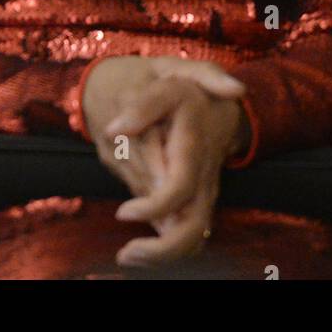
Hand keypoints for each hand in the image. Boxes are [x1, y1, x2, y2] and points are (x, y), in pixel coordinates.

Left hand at [82, 56, 249, 267]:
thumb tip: (116, 128)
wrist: (216, 99)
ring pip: (194, 240)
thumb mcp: (168, 75)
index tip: (123, 213)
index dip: (153, 207)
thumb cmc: (185, 87)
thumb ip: (143, 103)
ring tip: (129, 256)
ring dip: (162, 256)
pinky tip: (142, 250)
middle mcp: (204, 176)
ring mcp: (204, 192)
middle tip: (126, 255)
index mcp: (194, 146)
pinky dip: (168, 249)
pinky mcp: (198, 201)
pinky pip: (190, 236)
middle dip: (160, 252)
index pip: (179, 188)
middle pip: (193, 230)